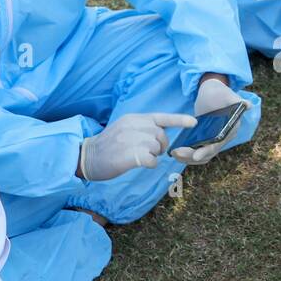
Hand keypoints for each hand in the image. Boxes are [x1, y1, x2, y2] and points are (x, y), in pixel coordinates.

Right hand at [79, 112, 196, 180]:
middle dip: (161, 146)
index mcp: (133, 118)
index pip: (160, 117)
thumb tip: (160, 134)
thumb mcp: (124, 128)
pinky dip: (150, 164)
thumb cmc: (108, 145)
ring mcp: (131, 140)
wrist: (87, 157)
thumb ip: (141, 127)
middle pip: (161, 135)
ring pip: (157, 148)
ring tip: (139, 157)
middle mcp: (133, 126)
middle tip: (151, 152)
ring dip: (153, 155)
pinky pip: (152, 160)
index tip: (194, 122)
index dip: (179, 120)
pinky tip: (140, 164)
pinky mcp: (129, 155)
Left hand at [173, 77, 243, 165]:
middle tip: (177, 152)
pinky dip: (187, 154)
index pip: (219, 144)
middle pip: (209, 153)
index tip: (195, 155)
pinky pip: (197, 151)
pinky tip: (175, 152)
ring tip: (174, 153)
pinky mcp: (205, 140)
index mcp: (230, 130)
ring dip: (188, 158)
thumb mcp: (226, 94)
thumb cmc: (219, 92)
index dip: (208, 151)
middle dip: (192, 156)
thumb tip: (248, 105)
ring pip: (202, 156)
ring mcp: (214, 140)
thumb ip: (236, 100)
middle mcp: (224, 138)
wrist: (212, 93)